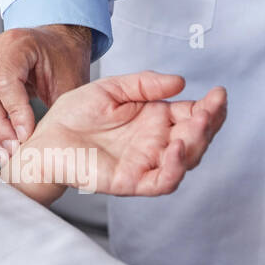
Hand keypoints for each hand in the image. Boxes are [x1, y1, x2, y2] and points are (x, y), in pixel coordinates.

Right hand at [0, 24, 92, 165]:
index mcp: (15, 43)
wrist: (54, 44)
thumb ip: (57, 109)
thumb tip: (47, 144)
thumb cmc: (62, 59)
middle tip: (12, 152)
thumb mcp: (68, 80)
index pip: (4, 80)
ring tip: (1, 159)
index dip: (14, 112)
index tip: (27, 135)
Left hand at [0, 70, 225, 204]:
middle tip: (212, 108)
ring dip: (197, 144)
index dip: (210, 107)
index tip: (219, 93)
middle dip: (209, 124)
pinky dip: (174, 168)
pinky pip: (162, 181)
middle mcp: (156, 143)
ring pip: (185, 160)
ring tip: (197, 125)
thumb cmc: (74, 115)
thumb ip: (143, 84)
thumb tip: (180, 82)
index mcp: (155, 119)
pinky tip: (175, 148)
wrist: (44, 138)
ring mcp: (146, 163)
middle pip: (196, 138)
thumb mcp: (111, 89)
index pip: (193, 115)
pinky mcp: (131, 182)